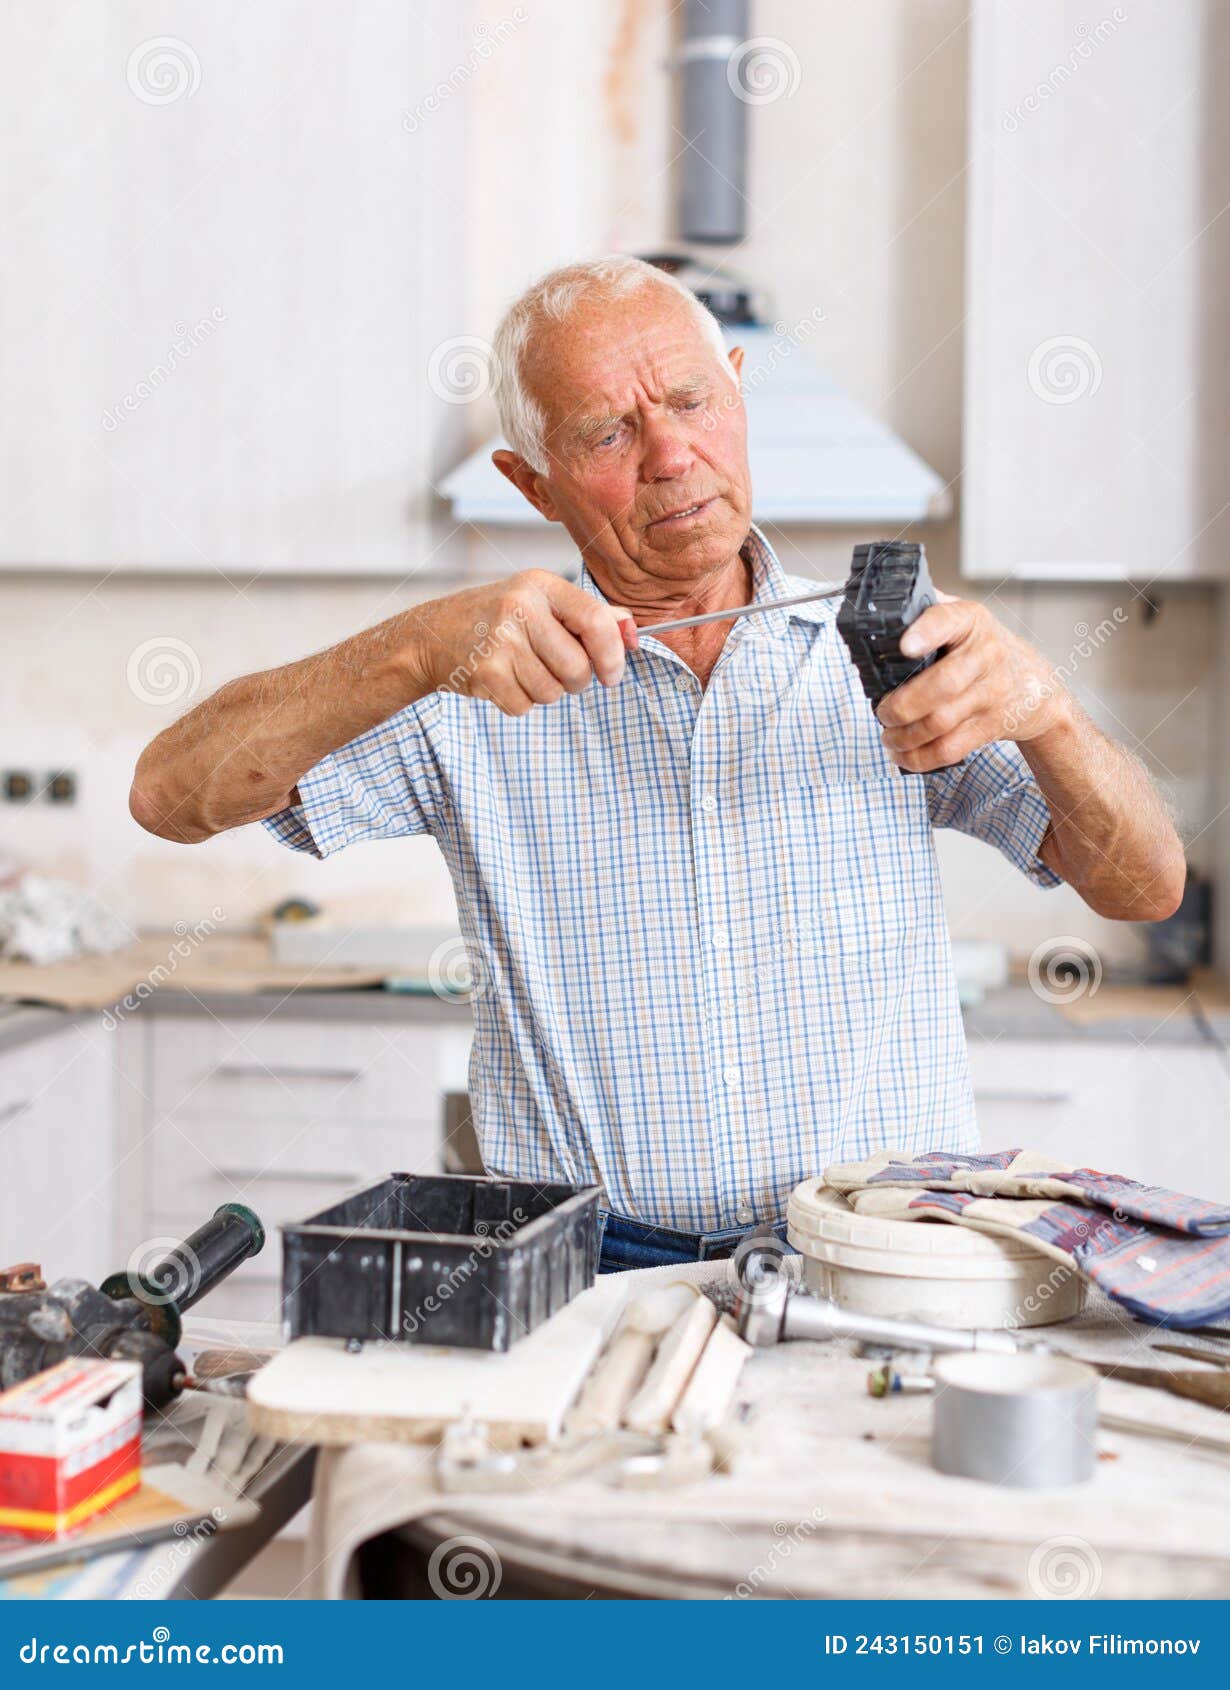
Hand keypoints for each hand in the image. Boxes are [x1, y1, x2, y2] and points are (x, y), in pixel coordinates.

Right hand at [406, 570, 634, 715]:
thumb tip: (632, 632)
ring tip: (522, 670)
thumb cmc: (495, 618)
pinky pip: (525, 706)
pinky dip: (519, 702)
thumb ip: (588, 614)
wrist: (432, 634)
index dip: (612, 654)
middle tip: (554, 669)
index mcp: (540, 585)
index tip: (612, 673)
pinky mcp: (485, 673)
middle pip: (577, 667)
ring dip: (544, 691)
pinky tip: (502, 680)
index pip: (595, 620)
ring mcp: (500, 641)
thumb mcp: (539, 601)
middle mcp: (520, 608)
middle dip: (575, 681)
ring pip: (553, 692)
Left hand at [875, 596, 1069, 771]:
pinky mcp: (991, 725)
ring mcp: (992, 693)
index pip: (948, 620)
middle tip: (883, 712)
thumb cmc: (986, 650)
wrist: (1036, 687)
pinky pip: (950, 749)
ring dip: (904, 736)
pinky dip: (920, 758)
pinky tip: (903, 754)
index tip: (904, 646)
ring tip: (888, 736)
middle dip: (901, 706)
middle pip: (941, 685)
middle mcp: (985, 655)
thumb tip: (882, 613)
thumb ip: (930, 611)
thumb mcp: (965, 620)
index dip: (926, 633)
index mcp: (970, 621)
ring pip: (941, 722)